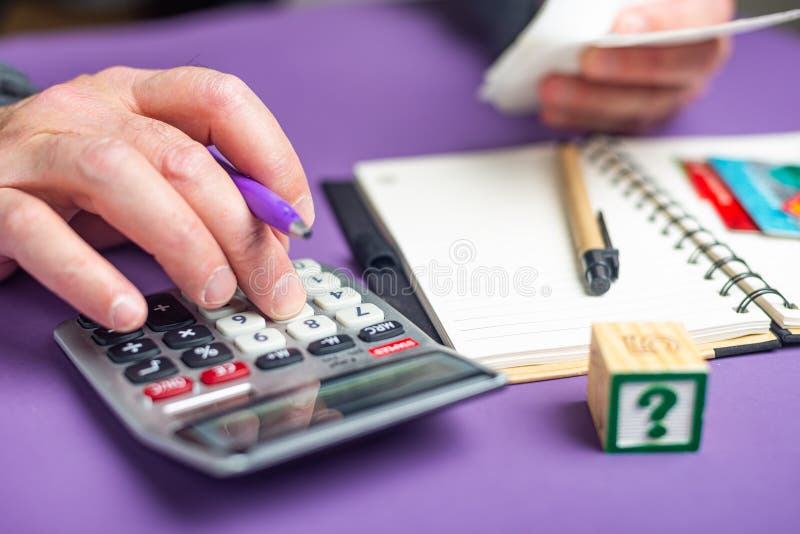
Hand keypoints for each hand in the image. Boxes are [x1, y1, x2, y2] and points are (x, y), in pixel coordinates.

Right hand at [0, 66, 313, 329]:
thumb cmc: (64, 184)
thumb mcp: (144, 179)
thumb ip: (203, 200)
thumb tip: (273, 246)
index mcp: (136, 96)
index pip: (221, 100)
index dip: (273, 157)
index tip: (295, 220)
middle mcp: (87, 109)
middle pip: (182, 156)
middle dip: (241, 231)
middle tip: (272, 290)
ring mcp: (34, 149)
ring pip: (118, 178)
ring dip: (182, 242)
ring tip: (214, 294)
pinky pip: (39, 232)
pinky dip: (89, 276)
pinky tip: (127, 310)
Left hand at [539, 0, 733, 131]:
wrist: (613, 26)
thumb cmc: (623, 7)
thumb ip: (620, 3)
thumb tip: (603, 17)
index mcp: (706, 12)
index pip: (698, 22)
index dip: (662, 25)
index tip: (621, 26)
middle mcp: (697, 57)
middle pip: (673, 70)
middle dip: (626, 67)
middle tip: (587, 61)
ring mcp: (673, 92)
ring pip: (640, 106)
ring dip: (591, 100)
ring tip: (552, 89)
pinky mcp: (642, 115)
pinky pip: (615, 124)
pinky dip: (580, 117)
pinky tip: (552, 109)